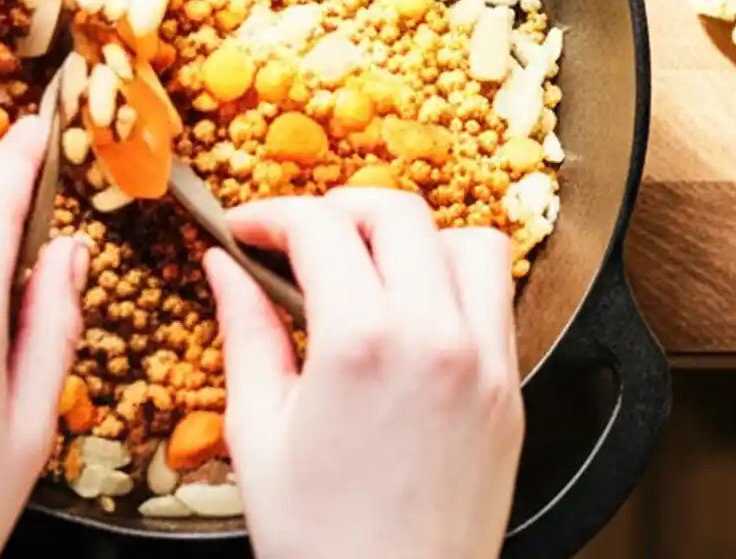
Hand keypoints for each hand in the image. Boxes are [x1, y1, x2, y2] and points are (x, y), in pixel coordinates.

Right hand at [206, 189, 523, 558]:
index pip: (320, 227)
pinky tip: (412, 313)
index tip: (246, 231)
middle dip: (338, 209)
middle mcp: (435, 336)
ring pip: (467, 240)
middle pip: (398, 212)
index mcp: (361, 342)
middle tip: (300, 240)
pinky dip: (455, 280)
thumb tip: (225, 268)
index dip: (271, 214)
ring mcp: (485, 362)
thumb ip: (245, 331)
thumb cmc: (318, 537)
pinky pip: (496, 298)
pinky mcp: (511, 390)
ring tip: (368, 270)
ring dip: (413, 236)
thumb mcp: (256, 430)